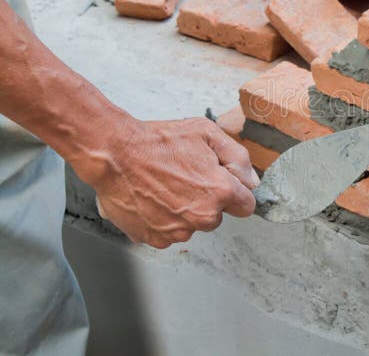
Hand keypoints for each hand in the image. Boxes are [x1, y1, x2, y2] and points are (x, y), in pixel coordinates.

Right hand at [79, 117, 258, 248]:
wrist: (114, 154)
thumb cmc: (158, 142)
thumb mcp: (207, 134)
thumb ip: (237, 158)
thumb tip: (251, 181)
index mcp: (220, 192)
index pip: (246, 206)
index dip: (234, 192)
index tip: (221, 184)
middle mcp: (201, 217)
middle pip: (216, 217)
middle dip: (207, 201)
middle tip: (185, 178)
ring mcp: (177, 231)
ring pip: (191, 226)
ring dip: (183, 212)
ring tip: (164, 186)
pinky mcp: (153, 238)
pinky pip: (167, 233)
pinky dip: (162, 220)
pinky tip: (152, 198)